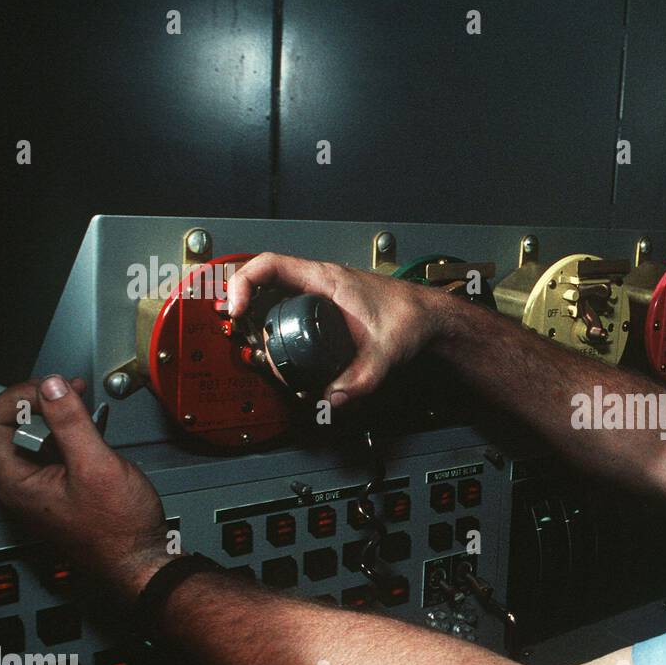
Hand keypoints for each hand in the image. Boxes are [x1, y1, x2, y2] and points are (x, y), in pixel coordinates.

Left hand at [0, 377, 171, 601]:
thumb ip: (71, 422)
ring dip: (56, 415)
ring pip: (34, 439)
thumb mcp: (96, 465)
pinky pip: (53, 452)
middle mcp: (21, 486)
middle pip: (9, 428)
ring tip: (79, 402)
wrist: (141, 558)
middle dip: (38, 402)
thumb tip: (51, 388)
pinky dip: (68, 434)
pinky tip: (89, 427)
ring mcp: (40, 488)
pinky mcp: (60, 489)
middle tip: (65, 390)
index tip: (48, 388)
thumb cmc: (119, 528)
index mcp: (17, 482)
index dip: (18, 397)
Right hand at [227, 253, 439, 407]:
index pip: (269, 266)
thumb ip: (360, 379)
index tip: (235, 309)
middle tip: (235, 332)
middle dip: (244, 307)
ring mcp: (323, 295)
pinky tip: (274, 342)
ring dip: (259, 317)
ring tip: (248, 339)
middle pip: (265, 284)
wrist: (430, 317)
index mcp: (327, 279)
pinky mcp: (328, 310)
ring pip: (276, 298)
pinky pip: (291, 310)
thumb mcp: (384, 352)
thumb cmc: (411, 317)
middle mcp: (321, 283)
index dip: (243, 283)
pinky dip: (277, 324)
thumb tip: (333, 398)